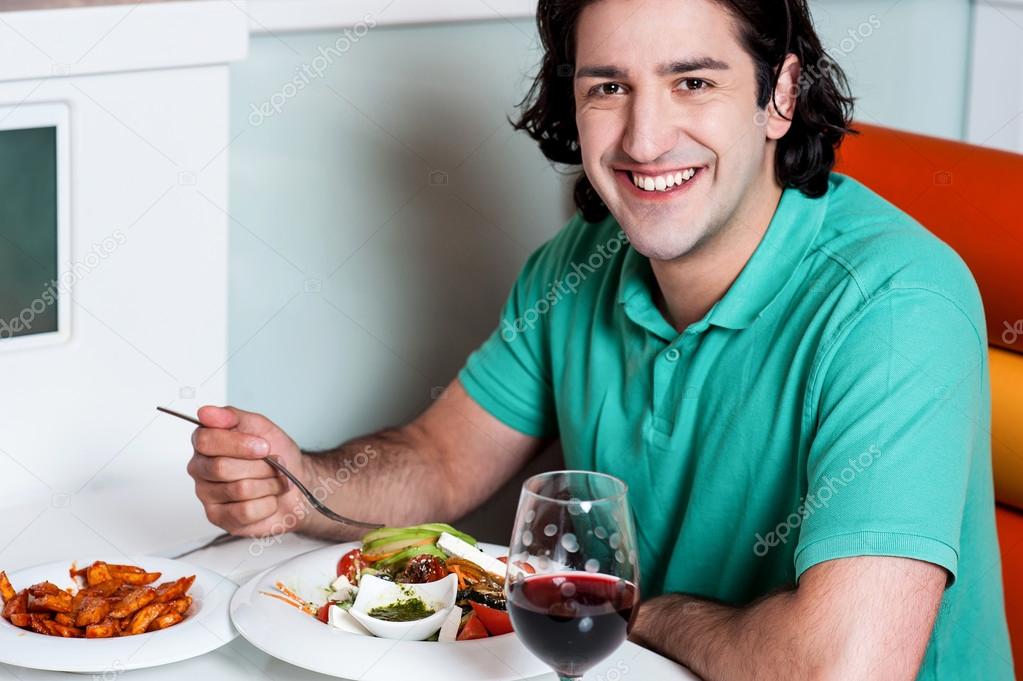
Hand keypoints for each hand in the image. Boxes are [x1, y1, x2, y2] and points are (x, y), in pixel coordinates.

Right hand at [187, 405, 308, 536]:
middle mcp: (201, 469)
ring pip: (239, 489)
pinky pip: (246, 511)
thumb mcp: (259, 426)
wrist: (296, 481)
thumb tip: (206, 412)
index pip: (205, 441)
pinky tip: (268, 499)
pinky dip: (267, 503)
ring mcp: (207, 495)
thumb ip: (232, 416)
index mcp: (206, 443)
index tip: (263, 446)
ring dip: (268, 484)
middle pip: (222, 468)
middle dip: (260, 466)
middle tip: (273, 464)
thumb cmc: (276, 454)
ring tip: (273, 481)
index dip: (238, 444)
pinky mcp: (219, 518)